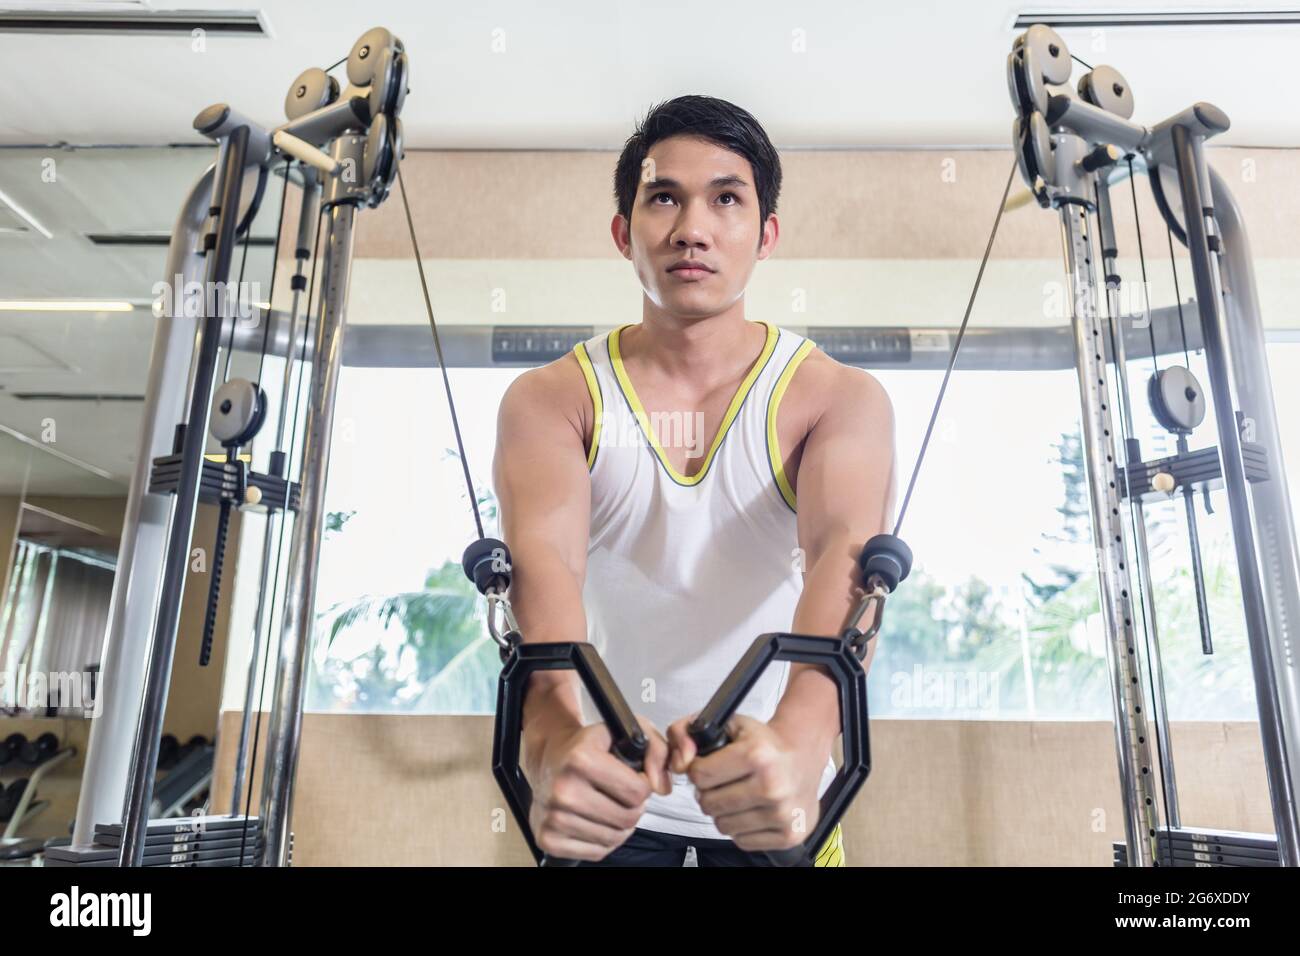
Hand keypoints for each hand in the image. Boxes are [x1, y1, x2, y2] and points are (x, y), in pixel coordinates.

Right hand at [529, 716, 669, 860]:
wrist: (548, 758)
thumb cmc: (588, 747)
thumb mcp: (624, 731)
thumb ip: (657, 749)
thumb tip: (662, 787)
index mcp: (580, 760)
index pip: (637, 792)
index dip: (644, 785)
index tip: (634, 778)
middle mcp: (563, 790)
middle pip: (627, 818)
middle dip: (634, 807)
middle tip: (624, 795)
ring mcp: (553, 818)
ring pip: (614, 838)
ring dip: (621, 825)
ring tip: (612, 806)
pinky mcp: (549, 839)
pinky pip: (597, 852)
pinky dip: (604, 840)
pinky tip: (598, 821)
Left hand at [667, 714, 821, 851]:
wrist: (803, 755)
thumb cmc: (764, 743)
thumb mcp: (728, 723)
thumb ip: (687, 731)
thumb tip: (678, 763)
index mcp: (757, 755)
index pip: (700, 775)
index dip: (697, 770)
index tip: (708, 766)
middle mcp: (772, 785)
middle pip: (709, 804)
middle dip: (709, 793)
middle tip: (724, 782)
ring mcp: (782, 813)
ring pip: (723, 825)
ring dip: (724, 812)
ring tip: (739, 795)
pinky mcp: (788, 835)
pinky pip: (742, 841)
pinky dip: (741, 828)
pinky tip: (753, 810)